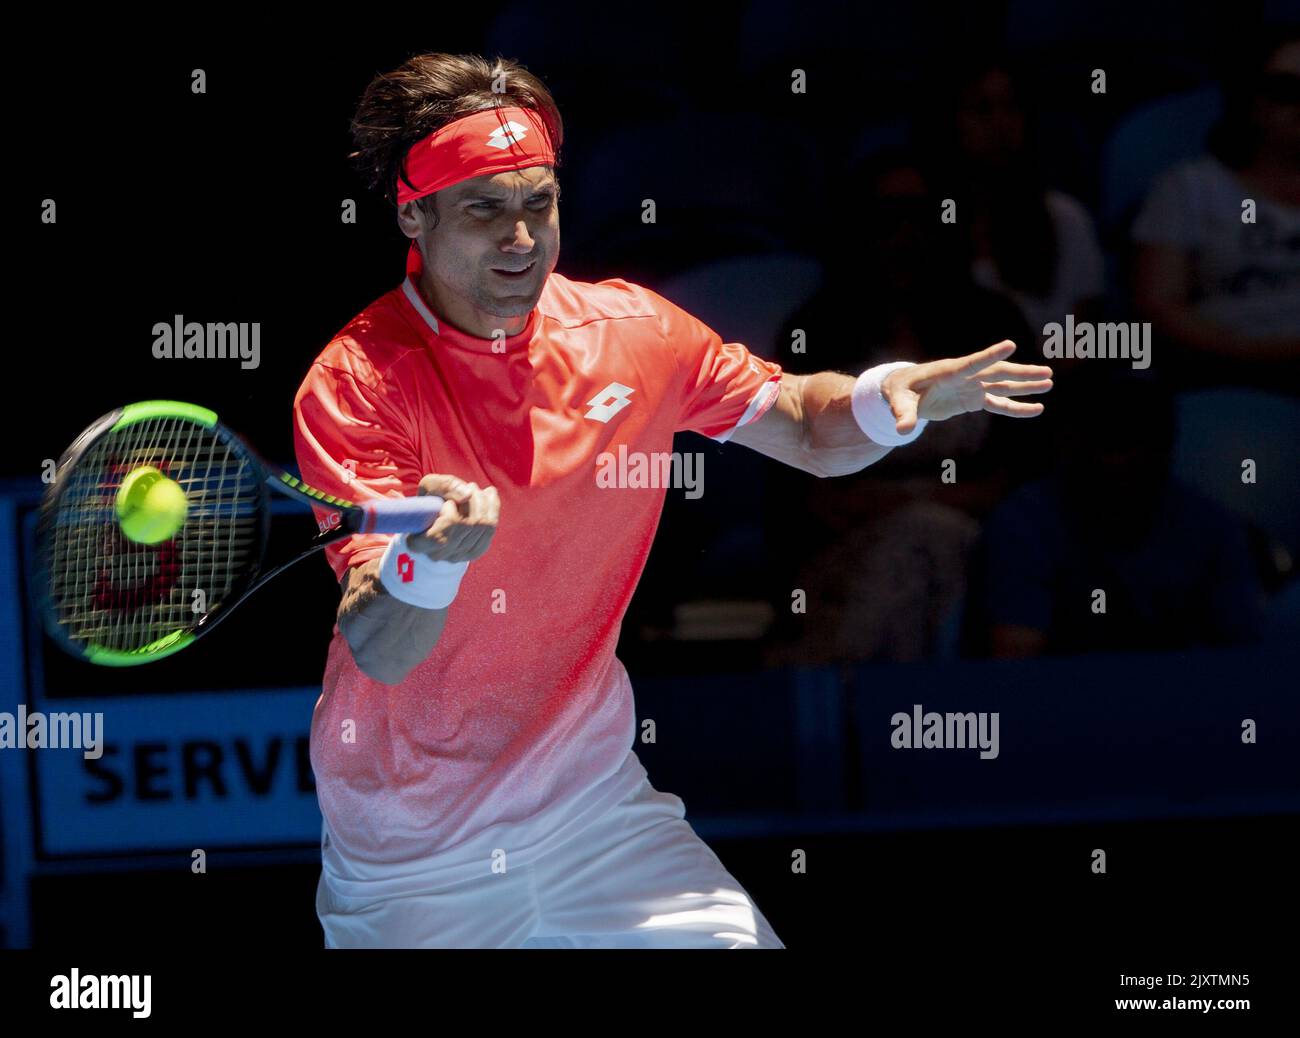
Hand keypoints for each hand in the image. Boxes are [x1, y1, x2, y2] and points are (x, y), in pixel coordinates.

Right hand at [406, 474, 499, 562]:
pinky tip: (488, 495)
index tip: (447, 501)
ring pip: (481, 525)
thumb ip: (444, 486)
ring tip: (476, 490)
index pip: (445, 525)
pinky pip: (491, 529)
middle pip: (467, 524)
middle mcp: (438, 555)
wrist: (437, 516)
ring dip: (483, 501)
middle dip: (473, 499)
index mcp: (419, 543)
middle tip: (469, 486)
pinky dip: (492, 507)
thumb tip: (467, 495)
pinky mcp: (475, 552)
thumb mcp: (429, 486)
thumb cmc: (429, 499)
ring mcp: (458, 556)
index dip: (451, 507)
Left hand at [881, 341, 1052, 432]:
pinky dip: (1016, 407)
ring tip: (1049, 382)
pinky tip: (1036, 408)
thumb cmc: (900, 392)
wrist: (904, 390)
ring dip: (1025, 384)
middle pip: (996, 373)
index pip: (971, 363)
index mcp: (947, 372)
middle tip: (1046, 372)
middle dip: (1020, 373)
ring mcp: (972, 386)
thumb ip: (903, 414)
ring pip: (1003, 384)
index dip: (990, 355)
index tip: (1010, 345)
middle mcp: (965, 376)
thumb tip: (902, 429)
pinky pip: (999, 403)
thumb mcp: (898, 402)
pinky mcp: (974, 398)